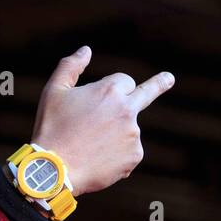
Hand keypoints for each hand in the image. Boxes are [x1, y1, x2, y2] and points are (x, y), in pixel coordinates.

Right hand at [31, 46, 174, 195]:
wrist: (54, 171)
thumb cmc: (52, 129)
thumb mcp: (54, 91)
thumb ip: (71, 66)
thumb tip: (86, 50)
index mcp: (110, 90)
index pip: (124, 81)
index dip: (112, 89)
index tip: (107, 95)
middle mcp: (127, 110)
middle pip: (147, 93)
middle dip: (160, 83)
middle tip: (169, 78)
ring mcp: (133, 135)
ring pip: (128, 129)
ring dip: (115, 133)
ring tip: (89, 146)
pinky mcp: (134, 156)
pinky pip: (127, 152)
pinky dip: (115, 155)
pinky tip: (97, 160)